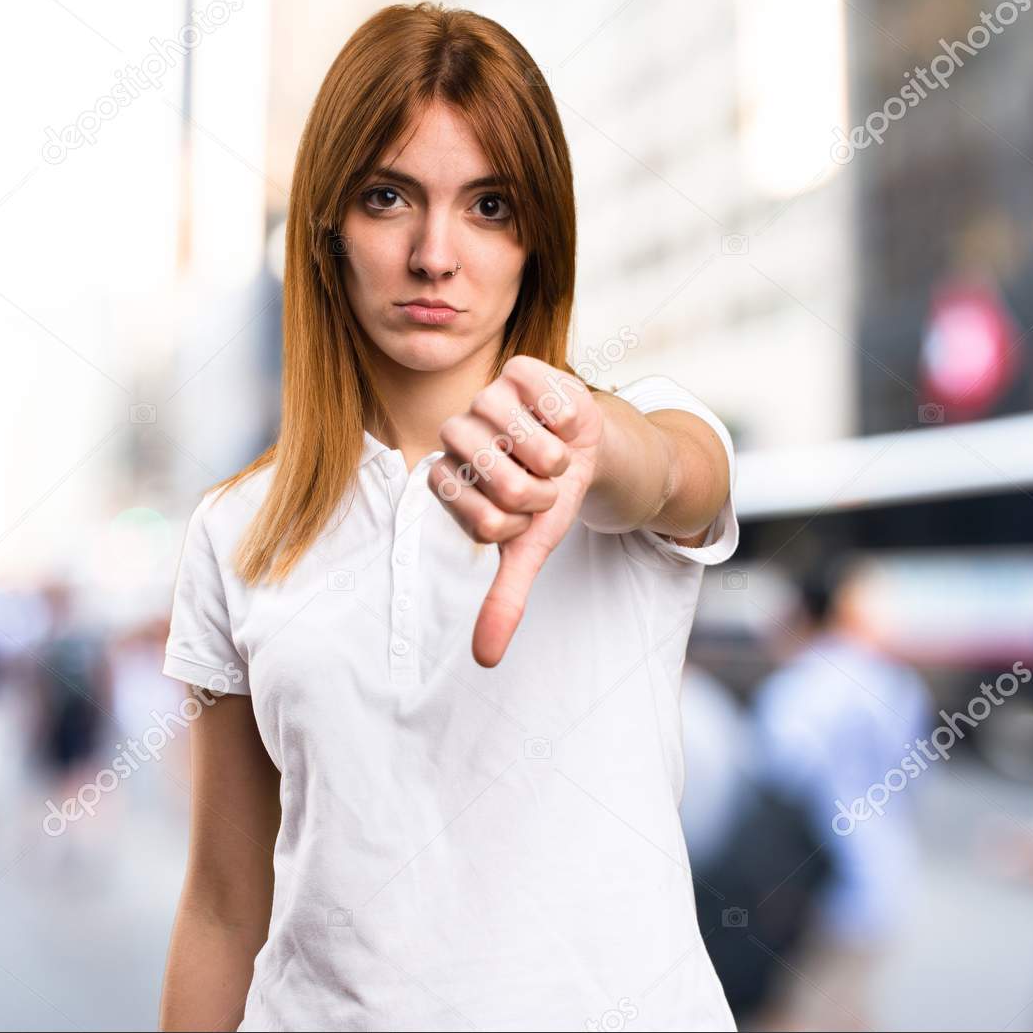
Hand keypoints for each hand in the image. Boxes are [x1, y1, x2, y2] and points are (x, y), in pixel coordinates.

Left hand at [427, 356, 602, 666]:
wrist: (585, 449)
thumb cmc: (547, 496)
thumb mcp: (529, 548)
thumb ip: (505, 599)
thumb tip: (485, 660)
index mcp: (447, 479)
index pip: (484, 520)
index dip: (519, 522)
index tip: (524, 511)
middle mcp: (456, 436)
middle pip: (501, 483)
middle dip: (540, 493)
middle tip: (543, 481)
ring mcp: (484, 400)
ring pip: (526, 443)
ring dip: (556, 457)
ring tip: (553, 450)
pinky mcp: (517, 371)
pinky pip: (545, 403)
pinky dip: (566, 419)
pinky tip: (561, 419)